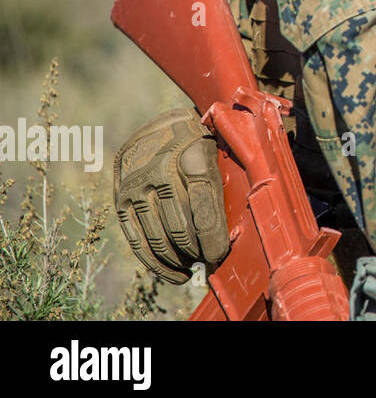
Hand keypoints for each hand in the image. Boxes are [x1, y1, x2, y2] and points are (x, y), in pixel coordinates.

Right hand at [113, 108, 229, 284]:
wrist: (163, 125)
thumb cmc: (203, 146)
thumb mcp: (220, 154)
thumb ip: (224, 189)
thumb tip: (232, 238)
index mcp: (193, 155)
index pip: (203, 207)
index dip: (213, 238)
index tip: (220, 255)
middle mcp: (161, 169)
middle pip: (180, 227)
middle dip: (197, 251)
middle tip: (209, 261)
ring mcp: (136, 184)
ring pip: (157, 237)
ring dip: (178, 260)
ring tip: (193, 267)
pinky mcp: (121, 198)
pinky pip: (136, 240)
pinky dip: (156, 263)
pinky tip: (175, 272)